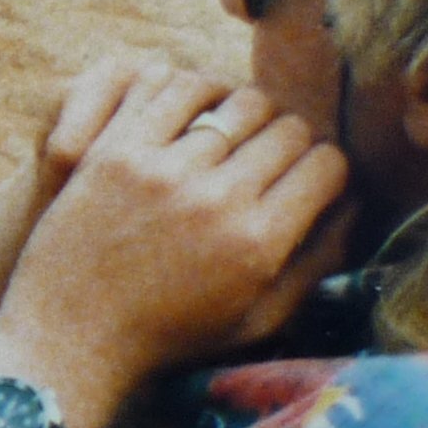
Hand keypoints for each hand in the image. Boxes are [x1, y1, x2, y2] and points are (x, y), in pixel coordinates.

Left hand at [0, 66, 351, 424]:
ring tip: (239, 129)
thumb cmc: (171, 334)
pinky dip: (195, 95)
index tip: (313, 175)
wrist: (72, 333)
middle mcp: (217, 201)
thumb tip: (355, 207)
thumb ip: (314, 263)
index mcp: (259, 243)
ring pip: (237, 103)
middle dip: (295, 137)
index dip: (328, 166)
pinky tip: (195, 112)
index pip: (326, 166)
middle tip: (277, 151)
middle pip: (289, 130)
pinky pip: (172, 93)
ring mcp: (162, 171)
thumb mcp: (257, 318)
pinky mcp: (115, 151)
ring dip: (249, 112)